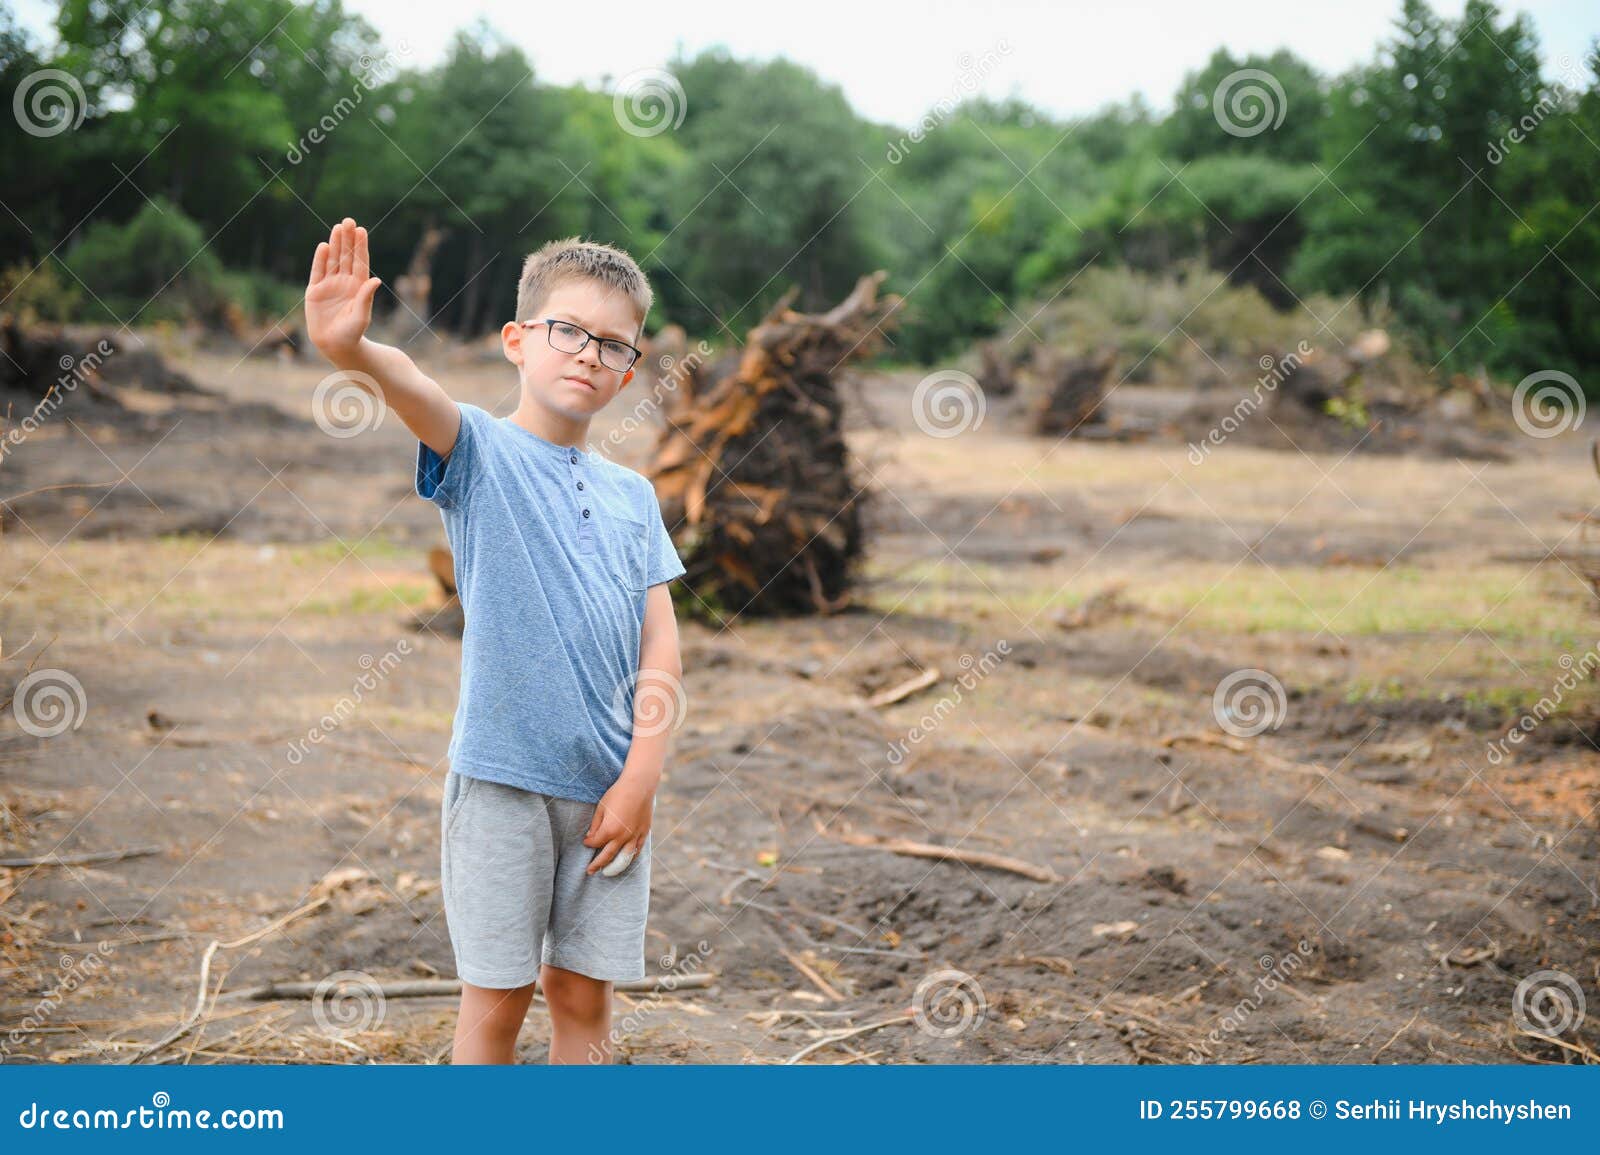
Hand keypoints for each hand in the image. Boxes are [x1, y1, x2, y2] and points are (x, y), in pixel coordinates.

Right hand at [305, 217, 381, 359]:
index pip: (360, 262)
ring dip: (335, 244)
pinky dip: (320, 259)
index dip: (361, 247)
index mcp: (359, 287)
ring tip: (338, 227)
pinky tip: (323, 246)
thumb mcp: (362, 316)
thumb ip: (366, 298)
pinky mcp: (315, 291)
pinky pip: (318, 271)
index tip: (362, 230)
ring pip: (333, 260)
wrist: (335, 345)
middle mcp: (345, 283)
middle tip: (349, 221)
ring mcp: (330, 285)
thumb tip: (376, 279)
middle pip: (347, 257)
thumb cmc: (353, 333)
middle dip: (348, 239)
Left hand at [582, 777, 653, 875]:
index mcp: (609, 830)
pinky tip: (626, 860)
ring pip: (624, 858)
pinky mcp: (644, 832)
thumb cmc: (618, 793)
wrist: (640, 785)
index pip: (595, 843)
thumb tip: (590, 838)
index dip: (588, 843)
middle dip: (597, 864)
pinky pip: (637, 849)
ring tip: (607, 872)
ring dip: (615, 867)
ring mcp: (634, 836)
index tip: (585, 842)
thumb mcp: (601, 807)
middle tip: (590, 871)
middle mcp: (622, 836)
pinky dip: (631, 857)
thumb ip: (595, 825)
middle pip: (608, 856)